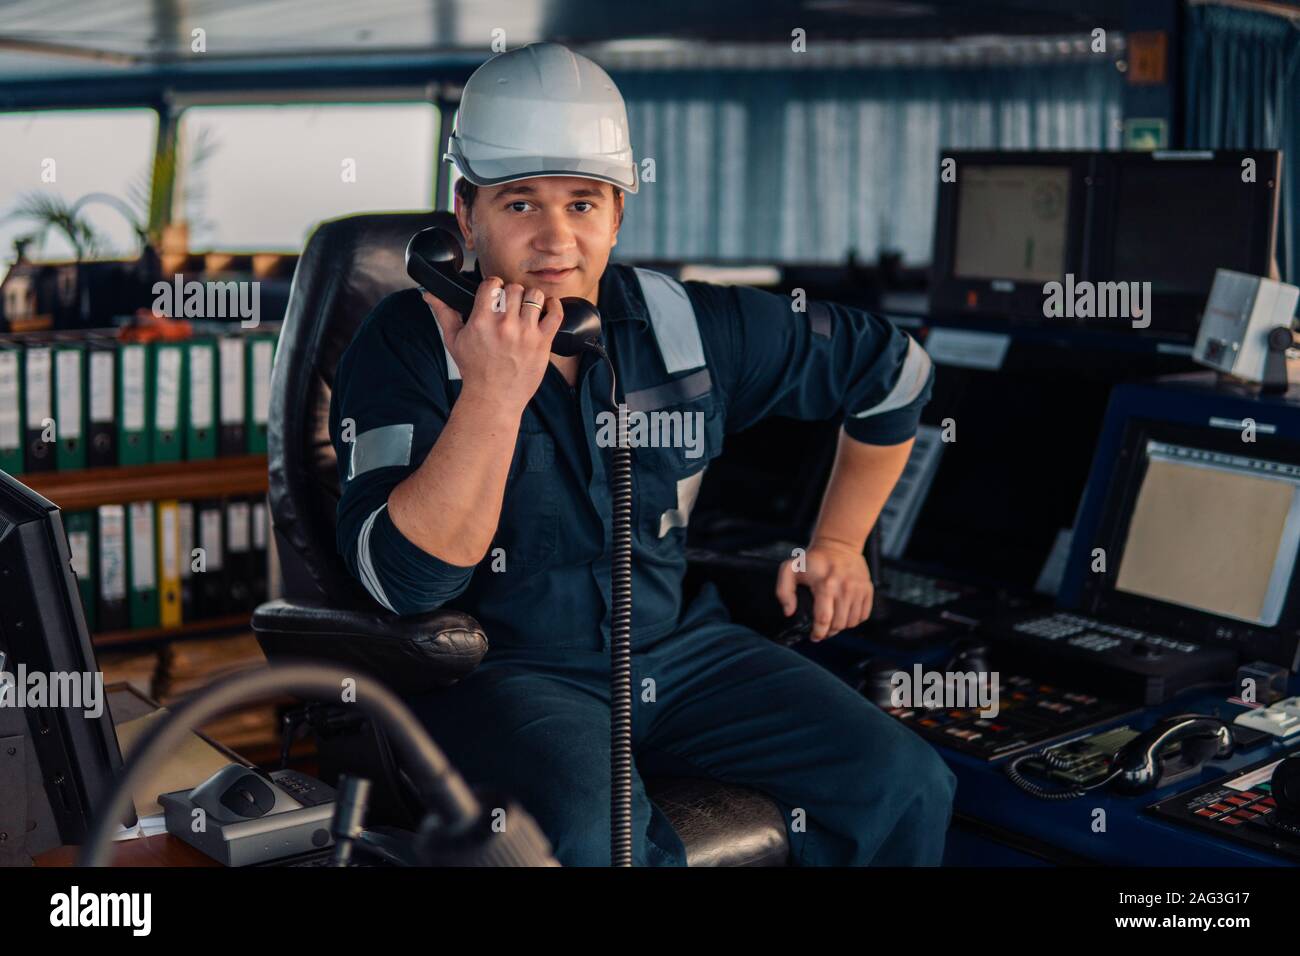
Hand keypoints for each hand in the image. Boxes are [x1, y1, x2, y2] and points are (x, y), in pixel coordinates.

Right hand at [423, 279, 562, 412]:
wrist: (493, 397)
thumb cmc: (474, 370)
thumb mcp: (454, 340)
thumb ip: (444, 313)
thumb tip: (430, 294)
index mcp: (481, 321)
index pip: (491, 283)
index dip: (493, 285)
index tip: (494, 293)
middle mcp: (504, 325)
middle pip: (514, 288)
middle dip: (511, 294)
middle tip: (510, 305)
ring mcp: (525, 333)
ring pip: (534, 296)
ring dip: (531, 299)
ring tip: (526, 309)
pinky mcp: (542, 342)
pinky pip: (555, 313)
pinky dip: (554, 306)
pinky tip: (547, 308)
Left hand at [775, 538, 873, 641]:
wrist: (839, 543)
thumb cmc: (812, 559)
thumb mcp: (790, 570)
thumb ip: (783, 591)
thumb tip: (789, 612)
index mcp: (825, 585)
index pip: (823, 619)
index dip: (818, 633)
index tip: (814, 636)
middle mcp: (844, 588)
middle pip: (838, 624)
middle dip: (829, 632)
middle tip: (822, 630)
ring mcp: (858, 589)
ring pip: (852, 622)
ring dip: (841, 627)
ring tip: (833, 622)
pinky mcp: (867, 590)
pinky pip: (863, 615)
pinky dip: (854, 620)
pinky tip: (844, 615)